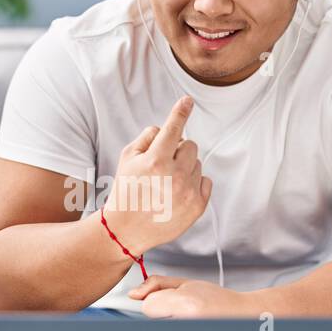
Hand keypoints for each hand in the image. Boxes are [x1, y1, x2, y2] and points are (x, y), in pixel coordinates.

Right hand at [101, 96, 212, 255]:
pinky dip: (194, 183)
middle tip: (162, 164)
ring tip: (167, 183)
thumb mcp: (127, 158)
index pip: (174, 128)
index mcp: (156, 160)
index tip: (188, 101)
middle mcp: (175, 175)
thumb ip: (147, 137)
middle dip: (178, 150)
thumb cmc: (126, 190)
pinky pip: (205, 180)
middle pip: (190, 145)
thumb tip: (167, 128)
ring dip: (185, 167)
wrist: (127, 229)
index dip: (181, 111)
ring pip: (197, 163)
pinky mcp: (197, 206)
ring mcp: (188, 191)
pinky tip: (177, 192)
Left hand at [127, 275, 260, 318]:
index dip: (157, 300)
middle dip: (163, 313)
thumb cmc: (216, 299)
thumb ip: (156, 284)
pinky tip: (191, 327)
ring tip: (190, 319)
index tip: (172, 300)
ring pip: (159, 329)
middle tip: (185, 310)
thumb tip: (133, 294)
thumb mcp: (186, 283)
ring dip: (168, 323)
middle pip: (152, 319)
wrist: (243, 316)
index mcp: (185, 305)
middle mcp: (185, 325)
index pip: (147, 307)